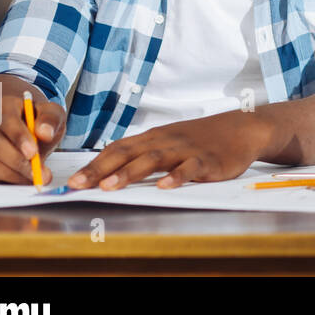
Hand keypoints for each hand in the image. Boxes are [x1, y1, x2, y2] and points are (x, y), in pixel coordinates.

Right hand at [0, 75, 66, 185]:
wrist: (18, 124)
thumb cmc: (35, 119)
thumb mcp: (50, 112)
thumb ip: (51, 119)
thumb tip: (45, 134)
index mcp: (4, 108)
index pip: (7, 121)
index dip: (19, 137)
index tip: (33, 152)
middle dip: (17, 161)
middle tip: (39, 173)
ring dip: (13, 175)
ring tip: (37, 177)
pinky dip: (6, 182)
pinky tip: (25, 180)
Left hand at [65, 110, 268, 190]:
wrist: (242, 128)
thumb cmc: (201, 138)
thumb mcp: (170, 141)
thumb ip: (144, 153)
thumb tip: (110, 171)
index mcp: (154, 137)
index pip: (118, 149)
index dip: (94, 165)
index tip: (73, 181)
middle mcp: (166, 141)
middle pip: (129, 153)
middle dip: (101, 170)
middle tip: (79, 185)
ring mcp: (186, 150)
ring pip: (154, 159)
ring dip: (129, 172)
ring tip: (109, 186)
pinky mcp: (207, 160)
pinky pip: (190, 168)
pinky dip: (177, 176)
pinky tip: (165, 186)